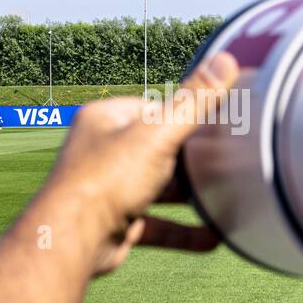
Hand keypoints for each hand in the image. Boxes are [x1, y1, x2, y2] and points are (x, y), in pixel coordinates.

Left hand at [39, 52, 239, 274]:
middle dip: (191, 157)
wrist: (72, 242)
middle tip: (229, 159)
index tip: (221, 120)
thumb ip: (193, 102)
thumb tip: (225, 60)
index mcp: (106, 119)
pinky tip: (214, 236)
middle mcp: (104, 152)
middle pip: (158, 149)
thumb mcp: (157, 134)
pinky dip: (185, 231)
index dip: (186, 113)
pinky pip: (158, 225)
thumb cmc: (106, 180)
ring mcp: (111, 189)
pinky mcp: (118, 223)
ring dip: (190, 195)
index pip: (154, 108)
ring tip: (227, 195)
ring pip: (158, 188)